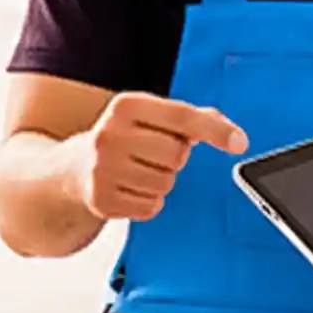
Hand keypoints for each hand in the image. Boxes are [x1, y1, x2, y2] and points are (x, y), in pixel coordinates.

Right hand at [68, 92, 247, 220]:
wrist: (72, 169)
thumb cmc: (124, 138)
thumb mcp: (150, 118)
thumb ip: (191, 118)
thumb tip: (230, 130)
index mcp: (126, 106)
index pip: (182, 117)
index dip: (216, 131)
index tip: (240, 143)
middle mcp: (110, 134)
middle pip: (177, 154)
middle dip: (174, 158)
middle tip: (152, 153)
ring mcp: (102, 169)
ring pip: (166, 183)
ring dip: (161, 181)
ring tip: (137, 170)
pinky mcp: (101, 200)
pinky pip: (151, 207)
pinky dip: (148, 201)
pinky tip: (130, 188)